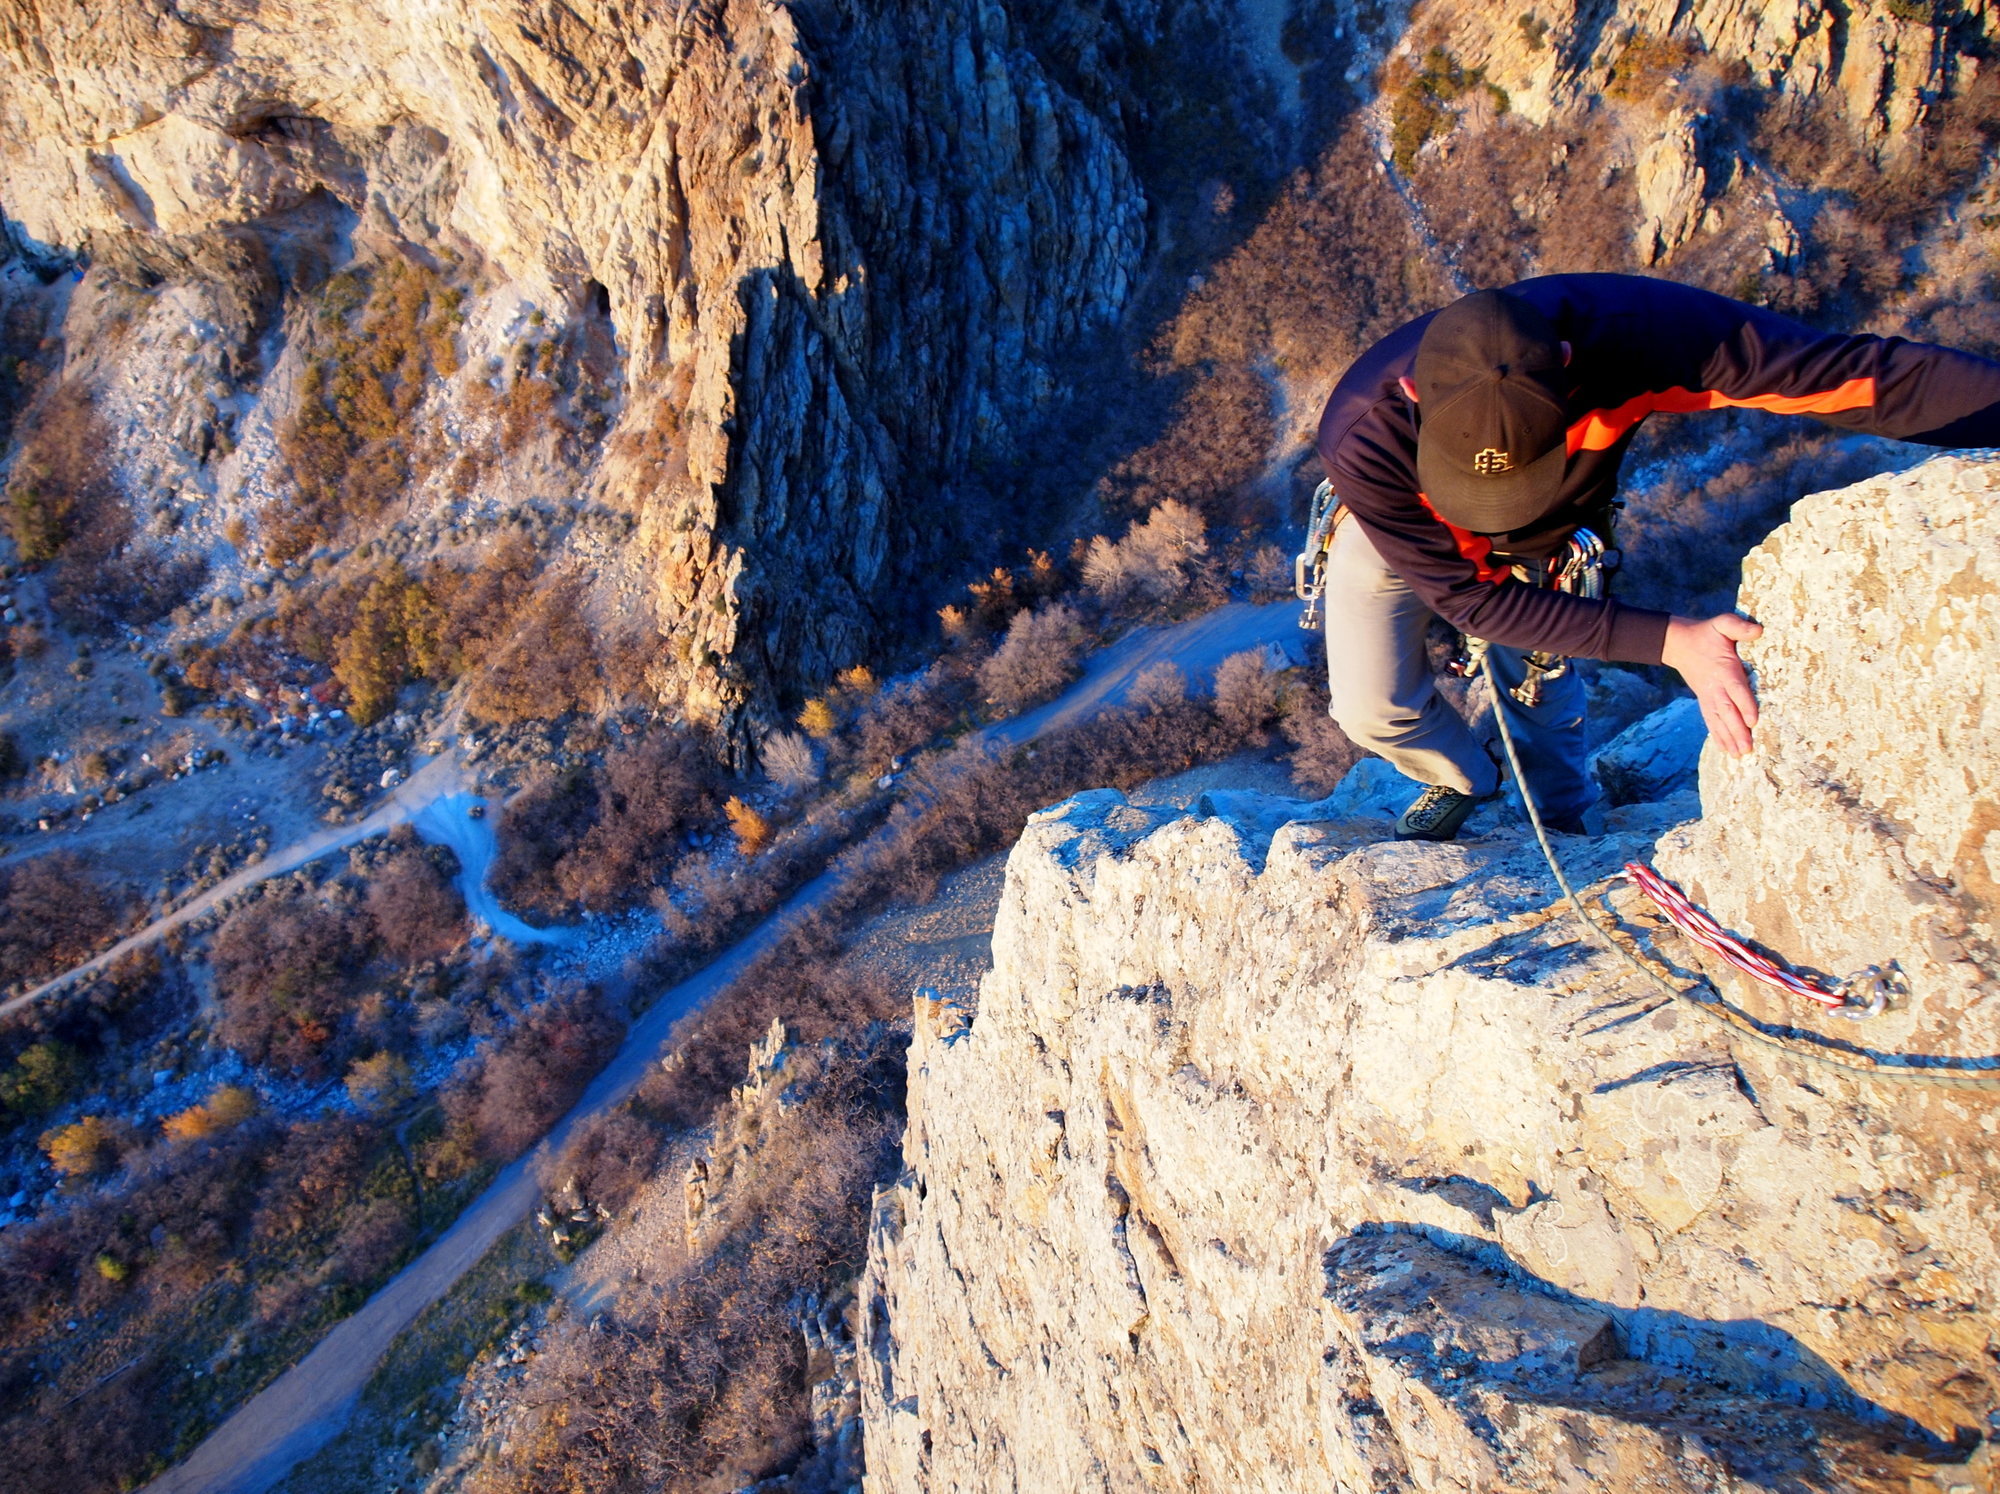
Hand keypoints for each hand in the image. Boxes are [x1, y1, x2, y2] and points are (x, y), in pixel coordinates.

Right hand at [1662, 613, 1762, 755]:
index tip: (1753, 721)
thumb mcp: (1722, 623)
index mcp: (1723, 669)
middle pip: (1727, 711)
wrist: (1677, 643)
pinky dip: (1718, 735)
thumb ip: (1739, 627)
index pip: (1736, 689)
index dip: (1744, 705)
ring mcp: (1708, 695)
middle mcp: (1715, 686)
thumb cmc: (1706, 633)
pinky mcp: (1705, 700)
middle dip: (1737, 730)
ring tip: (1740, 755)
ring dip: (1729, 738)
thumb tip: (1759, 630)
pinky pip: (1711, 720)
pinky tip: (1727, 750)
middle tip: (1747, 748)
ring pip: (1719, 720)